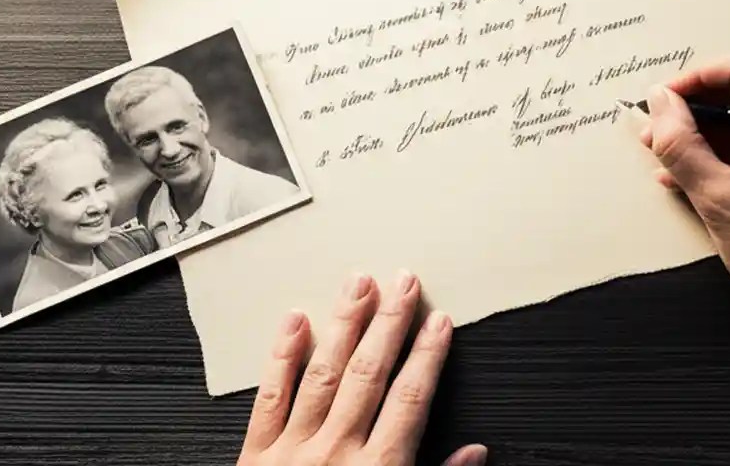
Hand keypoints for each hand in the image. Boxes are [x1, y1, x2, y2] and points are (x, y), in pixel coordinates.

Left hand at [237, 271, 487, 465]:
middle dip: (391, 323)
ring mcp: (293, 450)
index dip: (428, 355)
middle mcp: (336, 452)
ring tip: (358, 283)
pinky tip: (294, 321)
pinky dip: (282, 355)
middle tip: (405, 281)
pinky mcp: (254, 456)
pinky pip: (269, 396)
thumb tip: (474, 454)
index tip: (441, 322)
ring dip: (344, 323)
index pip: (412, 398)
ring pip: (323, 372)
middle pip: (369, 373)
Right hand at [639, 46, 729, 331]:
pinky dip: (724, 149)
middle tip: (655, 133)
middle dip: (695, 108)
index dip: (694, 78)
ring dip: (705, 131)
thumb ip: (684, 146)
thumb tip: (657, 102)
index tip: (660, 104)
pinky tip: (689, 172)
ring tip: (665, 156)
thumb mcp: (721, 201)